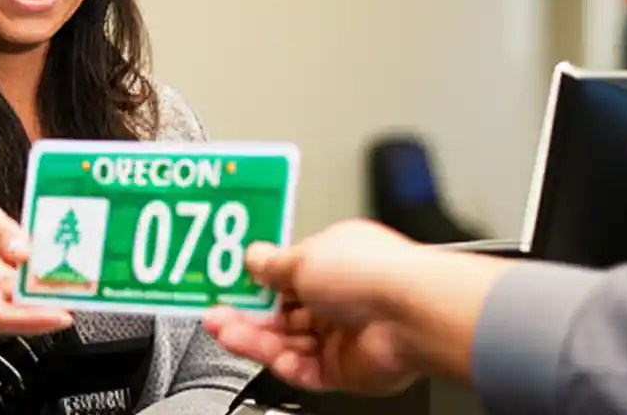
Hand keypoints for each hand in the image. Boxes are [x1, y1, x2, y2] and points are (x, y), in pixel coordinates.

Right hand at [0, 169, 72, 334]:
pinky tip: (53, 271)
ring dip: (40, 294)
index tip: (62, 314)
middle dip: (44, 305)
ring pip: (9, 304)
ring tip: (74, 278)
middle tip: (82, 292)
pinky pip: (7, 293)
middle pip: (5, 312)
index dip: (30, 319)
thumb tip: (25, 251)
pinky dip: (29, 283)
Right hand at [204, 219, 422, 394]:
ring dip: (254, 336)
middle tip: (216, 313)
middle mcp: (340, 298)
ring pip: (287, 340)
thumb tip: (252, 257)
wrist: (411, 316)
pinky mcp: (344, 369)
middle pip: (281, 311)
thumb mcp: (304, 257)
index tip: (227, 284)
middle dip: (246, 313)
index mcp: (335, 261)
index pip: (286, 274)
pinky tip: (260, 351)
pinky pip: (303, 369)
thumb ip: (273, 264)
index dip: (255, 281)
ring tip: (224, 330)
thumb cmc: (373, 274)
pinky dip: (279, 361)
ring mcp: (342, 335)